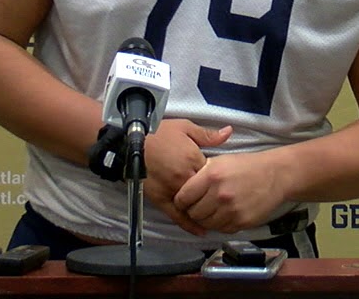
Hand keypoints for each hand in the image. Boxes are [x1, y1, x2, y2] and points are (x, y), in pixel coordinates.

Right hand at [143, 119, 231, 234]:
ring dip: (206, 211)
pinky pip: (178, 217)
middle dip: (214, 194)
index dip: (219, 176)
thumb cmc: (157, 132)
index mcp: (193, 159)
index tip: (222, 176)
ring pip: (195, 207)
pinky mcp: (161, 200)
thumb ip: (208, 134)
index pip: (214, 175)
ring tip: (218, 216)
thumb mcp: (185, 127)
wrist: (130, 142)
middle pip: (207, 193)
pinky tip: (201, 231)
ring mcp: (173, 191)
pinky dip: (190, 225)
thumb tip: (229, 132)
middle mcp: (184, 178)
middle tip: (222, 196)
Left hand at [173, 151, 287, 233]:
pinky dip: (221, 224)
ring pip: (206, 224)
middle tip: (200, 206)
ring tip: (214, 210)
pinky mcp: (241, 222)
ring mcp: (231, 210)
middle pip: (193, 214)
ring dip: (207, 219)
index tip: (185, 200)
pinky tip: (226, 213)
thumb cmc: (246, 167)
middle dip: (194, 211)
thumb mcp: (219, 161)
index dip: (182, 201)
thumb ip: (199, 175)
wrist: (275, 175)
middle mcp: (219, 194)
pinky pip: (222, 229)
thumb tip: (181, 190)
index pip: (182, 198)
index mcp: (211, 176)